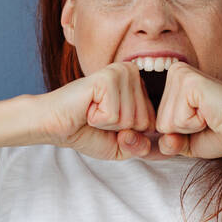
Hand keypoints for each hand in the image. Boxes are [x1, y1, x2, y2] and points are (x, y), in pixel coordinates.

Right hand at [35, 61, 173, 160]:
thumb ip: (146, 147)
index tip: (108, 123)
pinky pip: (115, 115)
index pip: (153, 123)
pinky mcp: (106, 78)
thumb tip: (168, 148)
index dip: (129, 134)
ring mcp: (120, 73)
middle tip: (97, 117)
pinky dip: (98, 119)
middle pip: (145, 121)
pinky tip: (87, 108)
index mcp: (138, 85)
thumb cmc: (85, 132)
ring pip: (132, 119)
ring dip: (107, 125)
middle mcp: (132, 74)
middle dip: (119, 130)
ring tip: (92, 112)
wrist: (53, 124)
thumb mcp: (123, 145)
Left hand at [151, 60, 221, 158]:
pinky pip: (176, 119)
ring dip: (189, 127)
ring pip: (165, 123)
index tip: (202, 122)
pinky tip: (209, 111)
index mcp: (172, 85)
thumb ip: (163, 144)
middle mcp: (174, 74)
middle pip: (158, 123)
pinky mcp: (187, 81)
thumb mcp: (184, 143)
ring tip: (208, 114)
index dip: (179, 134)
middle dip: (183, 131)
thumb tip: (144, 141)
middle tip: (207, 118)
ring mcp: (180, 75)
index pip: (156, 124)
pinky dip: (194, 123)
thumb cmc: (221, 132)